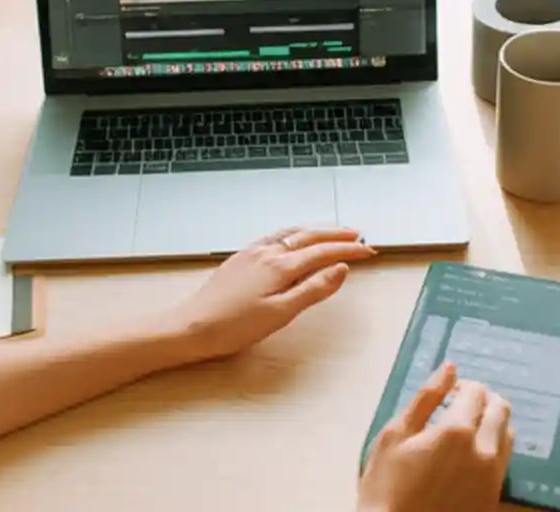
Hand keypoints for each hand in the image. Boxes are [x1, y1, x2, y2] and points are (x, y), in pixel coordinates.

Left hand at [171, 227, 374, 359]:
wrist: (190, 327)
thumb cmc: (233, 327)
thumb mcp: (280, 314)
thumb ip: (313, 290)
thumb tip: (340, 270)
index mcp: (280, 266)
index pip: (324, 253)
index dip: (349, 251)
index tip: (369, 250)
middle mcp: (267, 252)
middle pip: (309, 236)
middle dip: (336, 235)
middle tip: (358, 237)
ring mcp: (251, 253)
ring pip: (291, 233)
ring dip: (315, 231)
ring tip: (331, 234)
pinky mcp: (239, 259)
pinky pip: (274, 237)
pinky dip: (293, 235)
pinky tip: (292, 241)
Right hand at [358, 363, 513, 511]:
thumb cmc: (386, 487)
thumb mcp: (394, 436)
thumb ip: (424, 398)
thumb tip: (449, 368)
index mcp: (457, 431)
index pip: (477, 391)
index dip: (463, 386)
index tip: (448, 394)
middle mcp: (484, 451)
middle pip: (501, 409)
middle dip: (484, 400)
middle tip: (460, 408)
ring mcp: (493, 476)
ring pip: (507, 435)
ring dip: (491, 423)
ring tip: (466, 431)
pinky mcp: (494, 496)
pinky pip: (504, 461)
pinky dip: (493, 448)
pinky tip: (469, 457)